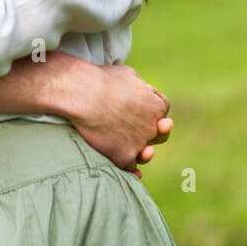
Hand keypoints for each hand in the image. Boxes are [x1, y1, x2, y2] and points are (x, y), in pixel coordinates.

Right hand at [67, 62, 170, 176]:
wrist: (83, 95)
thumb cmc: (103, 80)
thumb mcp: (129, 74)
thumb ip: (140, 86)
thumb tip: (141, 89)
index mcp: (157, 105)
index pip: (162, 110)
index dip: (151, 111)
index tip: (139, 110)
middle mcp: (153, 126)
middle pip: (159, 134)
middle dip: (151, 132)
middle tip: (137, 131)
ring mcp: (139, 143)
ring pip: (145, 153)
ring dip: (143, 154)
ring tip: (138, 153)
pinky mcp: (124, 156)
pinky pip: (130, 166)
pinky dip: (128, 168)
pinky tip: (130, 171)